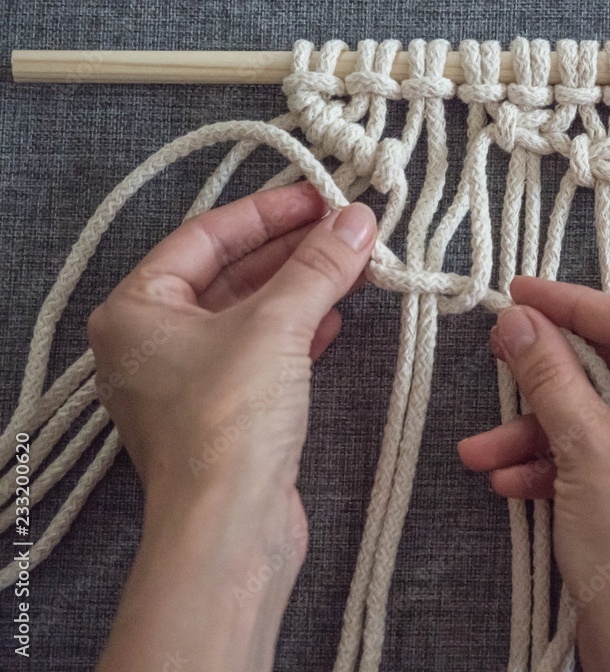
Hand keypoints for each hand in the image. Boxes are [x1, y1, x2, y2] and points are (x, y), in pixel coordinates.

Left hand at [90, 182, 375, 670]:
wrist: (230, 528)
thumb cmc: (228, 419)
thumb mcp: (275, 326)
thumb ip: (318, 267)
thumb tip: (358, 219)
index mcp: (138, 309)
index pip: (206, 236)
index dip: (268, 212)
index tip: (320, 196)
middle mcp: (153, 341)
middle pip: (230, 273)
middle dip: (291, 250)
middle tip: (345, 227)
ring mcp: (188, 380)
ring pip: (250, 314)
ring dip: (301, 288)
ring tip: (352, 264)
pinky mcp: (224, 412)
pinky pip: (262, 352)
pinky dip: (299, 330)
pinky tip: (335, 316)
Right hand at [458, 277, 609, 671]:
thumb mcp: (582, 446)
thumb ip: (549, 373)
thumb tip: (517, 321)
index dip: (570, 305)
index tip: (520, 291)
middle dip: (548, 381)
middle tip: (500, 356)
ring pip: (607, 418)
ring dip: (541, 432)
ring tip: (483, 451)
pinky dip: (562, 462)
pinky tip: (511, 481)